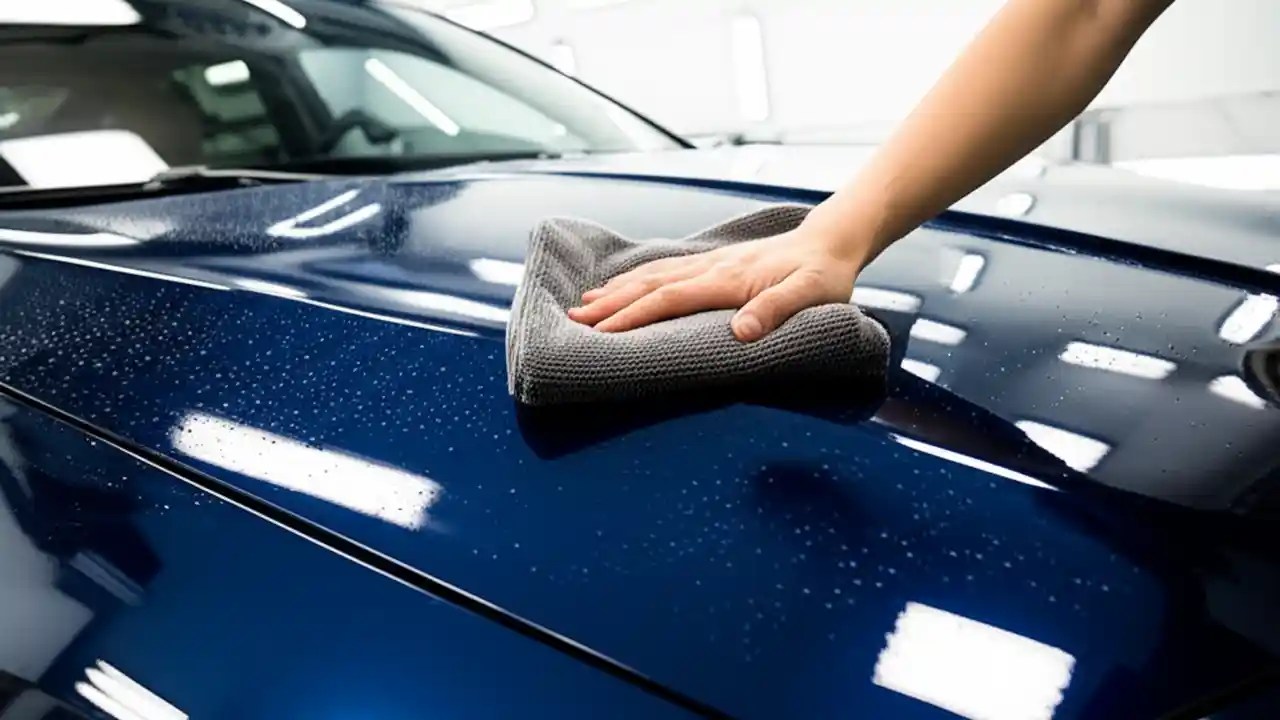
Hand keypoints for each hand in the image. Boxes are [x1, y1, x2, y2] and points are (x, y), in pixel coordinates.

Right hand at [567, 225, 864, 341]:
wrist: (833, 239)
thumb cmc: (824, 273)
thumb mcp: (812, 294)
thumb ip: (776, 310)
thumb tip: (741, 331)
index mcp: (730, 280)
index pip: (670, 298)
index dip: (634, 315)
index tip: (602, 331)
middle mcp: (713, 268)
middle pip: (651, 285)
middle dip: (611, 304)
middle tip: (575, 319)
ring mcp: (711, 264)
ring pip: (654, 275)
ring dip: (618, 290)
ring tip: (586, 304)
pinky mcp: (715, 264)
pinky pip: (667, 270)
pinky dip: (639, 278)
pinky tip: (625, 285)